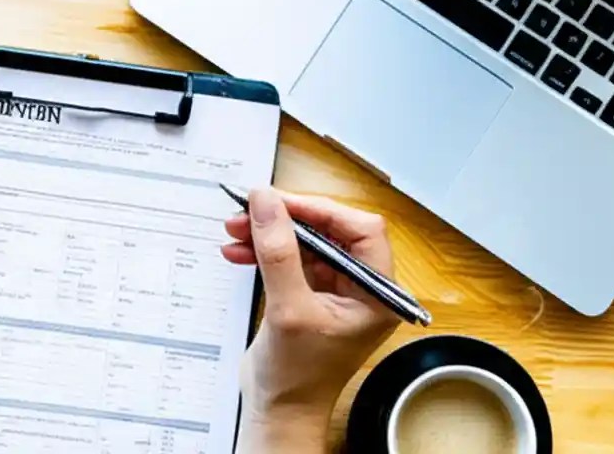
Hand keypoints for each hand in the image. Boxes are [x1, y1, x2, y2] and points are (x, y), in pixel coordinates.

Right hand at [221, 188, 398, 452]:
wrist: (279, 410)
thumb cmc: (299, 378)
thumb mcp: (289, 311)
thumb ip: (278, 254)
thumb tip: (267, 203)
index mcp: (376, 293)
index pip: (361, 230)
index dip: (322, 211)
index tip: (282, 204)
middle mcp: (360, 286)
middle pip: (329, 230)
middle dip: (287, 219)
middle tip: (251, 210)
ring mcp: (334, 288)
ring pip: (304, 240)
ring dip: (269, 232)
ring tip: (236, 229)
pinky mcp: (308, 291)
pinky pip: (288, 256)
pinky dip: (263, 250)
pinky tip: (239, 250)